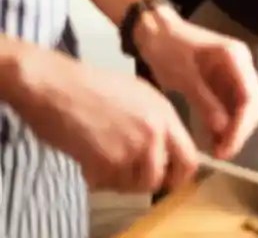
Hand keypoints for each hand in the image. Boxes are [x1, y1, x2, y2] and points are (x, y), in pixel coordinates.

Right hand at [8, 46, 199, 191]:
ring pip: (133, 185)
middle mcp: (154, 133)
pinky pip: (106, 184)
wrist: (55, 85)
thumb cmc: (91, 86)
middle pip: (162, 178)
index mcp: (165, 115)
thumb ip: (156, 123)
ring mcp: (131, 148)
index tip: (166, 179)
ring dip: (118, 181)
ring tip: (102, 163)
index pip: (189, 158)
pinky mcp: (105, 161)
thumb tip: (165, 150)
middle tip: (129, 178)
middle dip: (147, 184)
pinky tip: (86, 159)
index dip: (178, 175)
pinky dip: (95, 178)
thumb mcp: (139, 95)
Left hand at [134, 6, 257, 159]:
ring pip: (245, 109)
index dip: (243, 126)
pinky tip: (214, 139)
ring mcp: (236, 74)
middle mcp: (243, 66)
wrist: (155, 32)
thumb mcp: (183, 76)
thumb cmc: (168, 49)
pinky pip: (232, 107)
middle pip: (253, 104)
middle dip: (240, 131)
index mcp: (236, 58)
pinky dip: (225, 124)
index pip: (250, 97)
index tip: (228, 148)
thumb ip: (205, 101)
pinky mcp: (225, 83)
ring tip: (217, 151)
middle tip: (222, 154)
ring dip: (234, 130)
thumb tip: (222, 129)